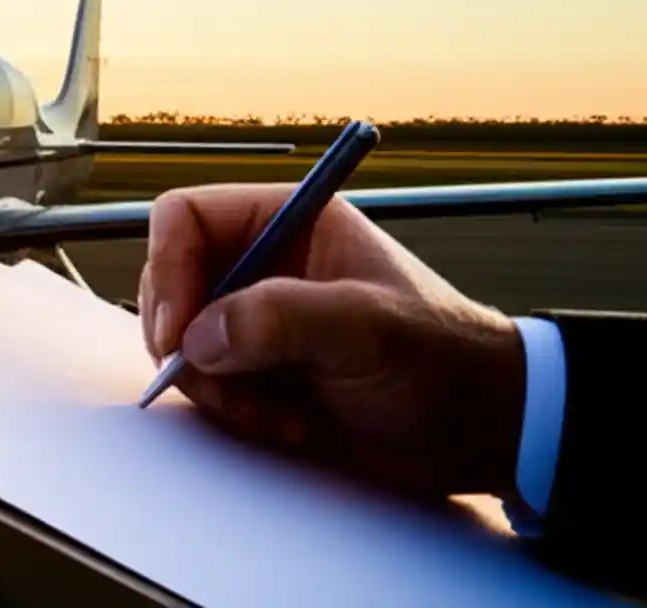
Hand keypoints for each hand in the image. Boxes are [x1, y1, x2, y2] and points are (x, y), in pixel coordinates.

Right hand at [138, 184, 525, 496]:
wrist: (477, 427)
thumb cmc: (442, 359)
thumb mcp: (364, 328)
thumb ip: (279, 318)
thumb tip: (199, 336)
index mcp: (290, 222)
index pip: (186, 218)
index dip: (168, 268)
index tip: (178, 330)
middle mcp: (264, 263)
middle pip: (172, 284)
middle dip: (187, 343)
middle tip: (221, 384)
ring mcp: (258, 319)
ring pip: (183, 342)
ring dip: (215, 388)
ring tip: (272, 413)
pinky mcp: (259, 370)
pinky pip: (207, 385)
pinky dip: (233, 412)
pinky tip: (289, 425)